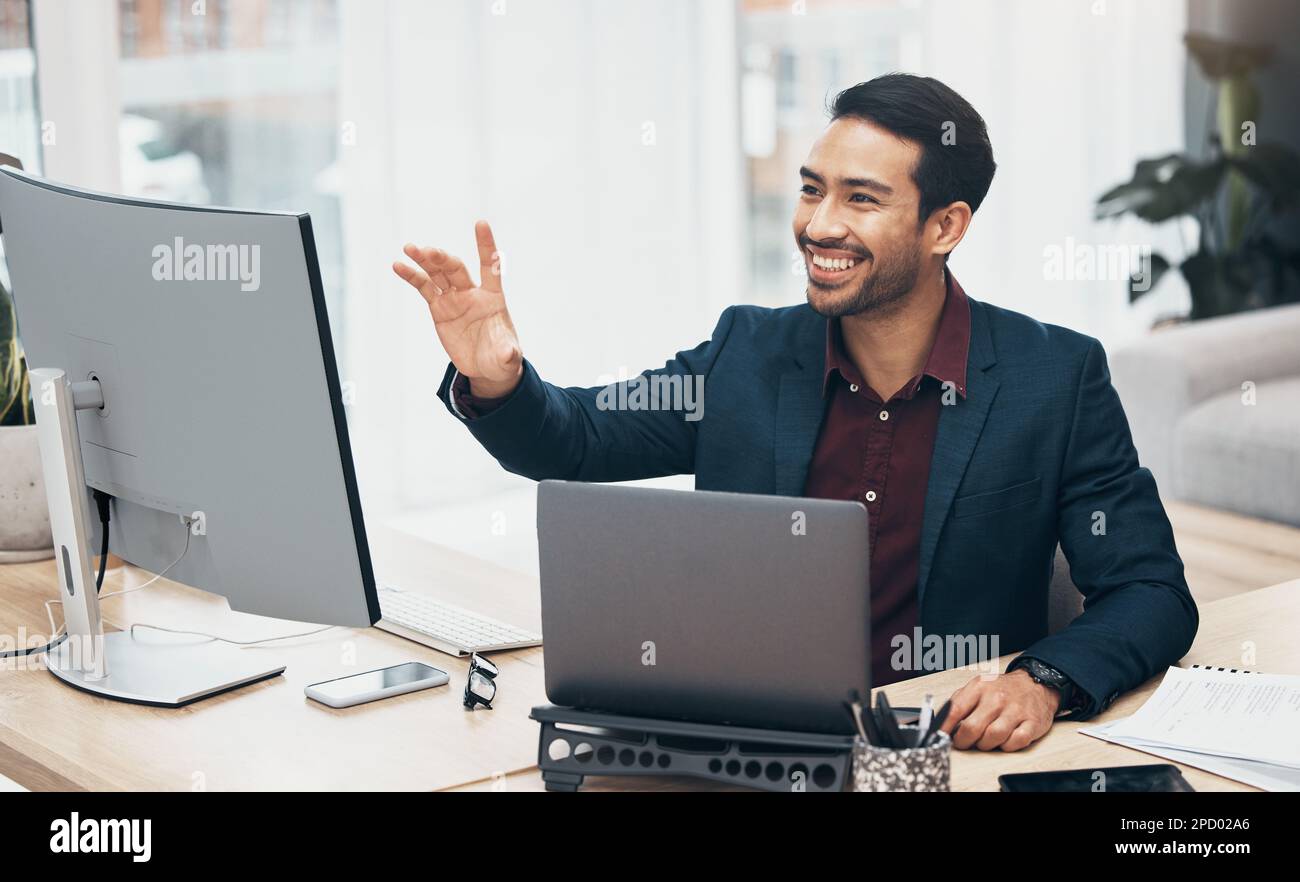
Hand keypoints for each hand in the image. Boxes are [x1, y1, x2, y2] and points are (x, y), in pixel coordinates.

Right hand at [392, 220, 523, 398]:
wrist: (486, 368)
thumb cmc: (501, 358)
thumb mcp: (507, 359)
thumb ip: (508, 353)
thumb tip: (509, 354)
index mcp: (493, 298)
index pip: (491, 267)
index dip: (486, 247)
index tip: (481, 223)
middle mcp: (472, 293)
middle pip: (456, 269)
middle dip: (443, 259)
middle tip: (429, 251)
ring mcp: (454, 298)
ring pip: (438, 274)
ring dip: (424, 261)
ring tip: (410, 248)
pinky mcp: (439, 308)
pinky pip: (424, 288)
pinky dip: (412, 276)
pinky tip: (398, 266)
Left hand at [939, 669, 1059, 751]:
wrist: (1034, 683)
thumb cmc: (1003, 689)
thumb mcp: (977, 687)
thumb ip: (958, 702)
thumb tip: (940, 721)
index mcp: (980, 687)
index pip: (955, 710)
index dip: (945, 727)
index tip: (940, 736)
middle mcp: (997, 698)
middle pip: (972, 728)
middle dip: (964, 741)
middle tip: (964, 742)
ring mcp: (1016, 711)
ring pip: (993, 737)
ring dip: (985, 744)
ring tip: (984, 740)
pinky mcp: (1032, 723)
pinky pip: (1015, 742)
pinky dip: (1007, 746)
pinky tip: (1004, 740)